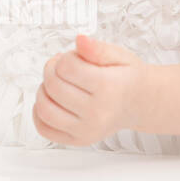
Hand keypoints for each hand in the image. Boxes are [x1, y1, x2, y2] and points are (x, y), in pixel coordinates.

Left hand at [32, 33, 147, 146]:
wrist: (140, 104)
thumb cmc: (127, 79)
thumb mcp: (119, 55)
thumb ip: (97, 48)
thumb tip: (80, 40)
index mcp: (109, 88)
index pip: (65, 66)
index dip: (65, 57)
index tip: (75, 59)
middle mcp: (98, 113)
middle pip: (52, 85)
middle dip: (52, 70)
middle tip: (63, 68)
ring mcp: (87, 130)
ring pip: (44, 108)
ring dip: (44, 90)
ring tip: (57, 85)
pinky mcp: (78, 140)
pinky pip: (44, 128)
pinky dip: (40, 113)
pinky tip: (53, 102)